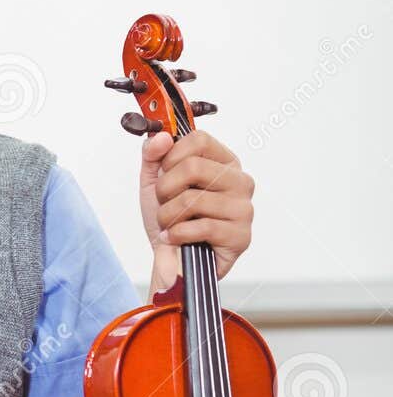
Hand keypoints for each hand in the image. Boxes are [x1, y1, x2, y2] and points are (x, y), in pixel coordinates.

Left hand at [139, 129, 254, 293]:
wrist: (171, 260)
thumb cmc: (170, 220)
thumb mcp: (154, 182)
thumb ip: (153, 154)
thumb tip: (162, 136)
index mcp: (224, 163)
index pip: (199, 140)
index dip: (172, 156)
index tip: (165, 173)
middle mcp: (240, 181)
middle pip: (194, 167)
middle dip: (166, 189)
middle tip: (164, 203)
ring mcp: (244, 209)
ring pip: (192, 199)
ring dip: (168, 215)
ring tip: (169, 224)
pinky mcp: (241, 236)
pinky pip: (200, 227)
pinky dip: (177, 234)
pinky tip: (175, 238)